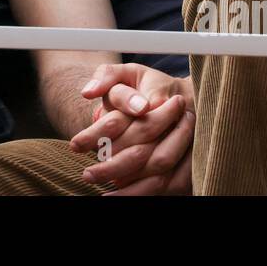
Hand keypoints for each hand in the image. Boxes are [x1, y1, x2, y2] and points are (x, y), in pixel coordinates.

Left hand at [69, 62, 195, 194]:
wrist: (186, 98)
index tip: (75, 144)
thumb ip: (106, 76)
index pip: (124, 120)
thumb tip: (87, 92)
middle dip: (111, 165)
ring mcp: (188, 142)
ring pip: (158, 170)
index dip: (98, 133)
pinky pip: (171, 184)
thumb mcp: (127, 72)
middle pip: (141, 149)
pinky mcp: (192, 161)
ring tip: (102, 191)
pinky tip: (122, 193)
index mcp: (156, 96)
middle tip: (87, 174)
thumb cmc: (147, 85)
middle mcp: (175, 120)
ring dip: (129, 186)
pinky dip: (146, 191)